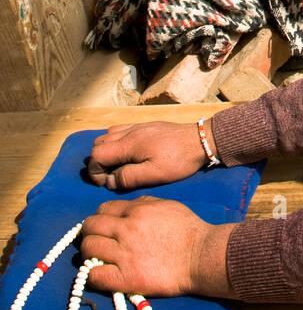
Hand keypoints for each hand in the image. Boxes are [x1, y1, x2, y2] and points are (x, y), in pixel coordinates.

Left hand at [80, 197, 232, 297]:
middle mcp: (126, 229)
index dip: (100, 218)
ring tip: (98, 257)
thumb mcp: (167, 206)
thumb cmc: (189, 230)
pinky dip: (93, 274)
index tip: (104, 227)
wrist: (201, 257)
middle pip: (90, 226)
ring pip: (88, 248)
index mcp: (136, 211)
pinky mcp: (126, 278)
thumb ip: (144, 203)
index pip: (102, 209)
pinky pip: (94, 275)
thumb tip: (127, 207)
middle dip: (90, 233)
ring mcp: (124, 254)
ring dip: (89, 252)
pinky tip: (102, 273)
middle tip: (97, 241)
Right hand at [87, 121, 209, 191]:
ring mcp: (136, 126)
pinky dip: (116, 143)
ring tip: (120, 167)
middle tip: (113, 177)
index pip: (96, 155)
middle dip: (99, 162)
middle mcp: (129, 132)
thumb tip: (109, 182)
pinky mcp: (144, 126)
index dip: (95, 172)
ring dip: (107, 152)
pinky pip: (120, 130)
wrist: (200, 140)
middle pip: (98, 144)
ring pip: (107, 136)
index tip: (107, 184)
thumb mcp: (155, 174)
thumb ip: (129, 177)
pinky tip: (129, 155)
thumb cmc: (179, 160)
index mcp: (128, 143)